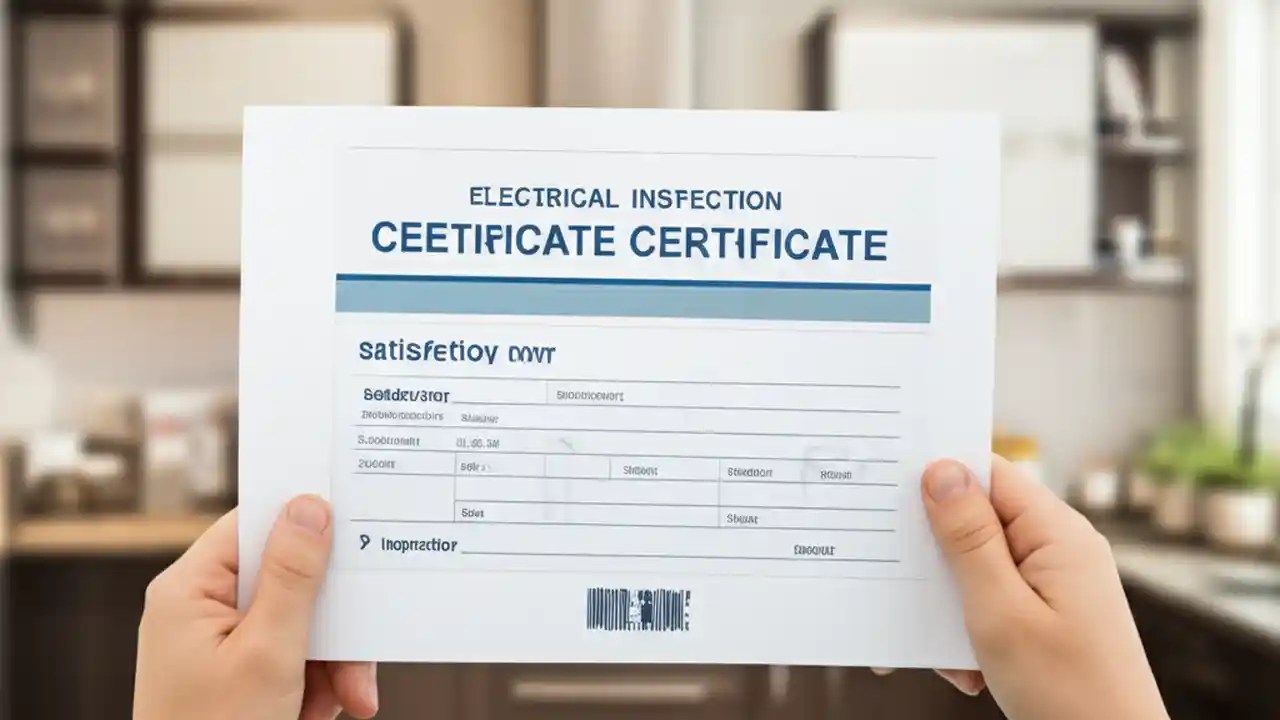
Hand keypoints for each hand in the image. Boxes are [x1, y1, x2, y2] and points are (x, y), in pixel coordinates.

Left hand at [134, 496, 377, 719]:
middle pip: (286, 578)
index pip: (252, 524)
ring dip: (331, 661)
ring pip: (298, 621)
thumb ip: (293, 576)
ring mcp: (217, 641)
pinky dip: (316, 682)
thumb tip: (309, 505)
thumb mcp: (268, 653)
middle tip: (360, 656)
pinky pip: (292, 654)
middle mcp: (200, 607)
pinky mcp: (237, 671)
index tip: (354, 521)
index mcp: (189, 589)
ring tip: (345, 700)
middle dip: (331, 620)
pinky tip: (321, 712)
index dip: (303, 520)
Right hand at [878, 456, 1167, 719]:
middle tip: (896, 579)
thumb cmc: (1067, 692)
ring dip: (950, 602)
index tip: (888, 491)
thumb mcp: (1001, 612)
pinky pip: (994, 600)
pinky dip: (969, 629)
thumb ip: (969, 539)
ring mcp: (1057, 582)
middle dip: (936, 554)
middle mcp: (1060, 549)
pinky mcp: (1050, 614)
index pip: (989, 473)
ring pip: (979, 566)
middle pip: (979, 520)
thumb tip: (942, 470)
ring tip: (941, 648)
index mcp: (1058, 534)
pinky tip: (965, 670)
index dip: (940, 475)